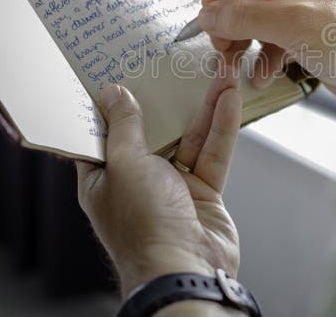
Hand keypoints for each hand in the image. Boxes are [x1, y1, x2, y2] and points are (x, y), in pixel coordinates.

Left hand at [76, 68, 241, 300]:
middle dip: (169, 99)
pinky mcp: (204, 192)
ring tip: (222, 72)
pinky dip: (222, 127)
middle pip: (153, 130)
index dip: (114, 102)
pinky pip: (213, 153)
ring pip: (190, 138)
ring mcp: (173, 187)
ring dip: (206, 106)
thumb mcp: (124, 165)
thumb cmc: (143, 223)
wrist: (184, 270)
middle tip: (180, 64)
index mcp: (105, 178)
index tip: (122, 70)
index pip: (106, 133)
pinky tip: (230, 100)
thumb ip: (124, 126)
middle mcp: (137, 180)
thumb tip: (114, 93)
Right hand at [198, 0, 335, 99]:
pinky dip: (262, 58)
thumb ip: (244, 17)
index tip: (212, 7)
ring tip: (233, 65)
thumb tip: (207, 15)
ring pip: (253, 16)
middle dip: (228, 16)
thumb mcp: (291, 24)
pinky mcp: (304, 35)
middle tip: (219, 44)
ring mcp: (301, 7)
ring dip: (240, 41)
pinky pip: (270, 40)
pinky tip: (262, 78)